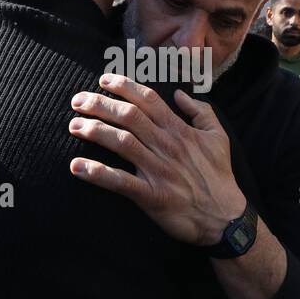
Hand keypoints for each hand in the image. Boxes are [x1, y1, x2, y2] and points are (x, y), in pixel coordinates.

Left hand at [67, 74, 245, 246]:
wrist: (226, 218)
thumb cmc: (219, 176)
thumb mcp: (218, 136)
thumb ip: (200, 111)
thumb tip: (181, 93)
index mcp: (180, 130)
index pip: (148, 100)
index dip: (124, 86)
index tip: (103, 80)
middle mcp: (167, 146)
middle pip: (129, 116)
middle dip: (100, 104)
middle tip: (77, 101)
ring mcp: (159, 171)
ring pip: (122, 143)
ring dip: (95, 131)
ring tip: (74, 126)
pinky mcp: (152, 196)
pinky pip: (120, 182)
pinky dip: (97, 173)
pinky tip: (77, 167)